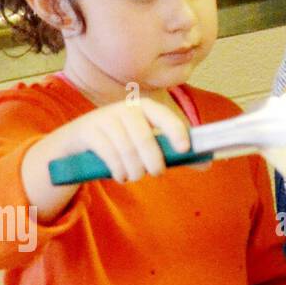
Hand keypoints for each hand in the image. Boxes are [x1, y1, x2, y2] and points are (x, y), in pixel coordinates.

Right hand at [49, 99, 192, 184]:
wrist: (78, 138)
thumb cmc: (122, 140)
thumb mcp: (146, 142)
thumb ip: (173, 152)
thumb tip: (207, 164)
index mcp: (145, 107)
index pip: (165, 116)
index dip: (176, 131)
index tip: (184, 149)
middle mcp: (126, 109)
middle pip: (145, 138)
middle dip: (154, 160)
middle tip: (157, 173)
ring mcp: (105, 118)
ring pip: (127, 149)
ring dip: (135, 169)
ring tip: (135, 176)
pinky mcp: (89, 131)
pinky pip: (109, 154)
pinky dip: (118, 170)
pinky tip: (121, 176)